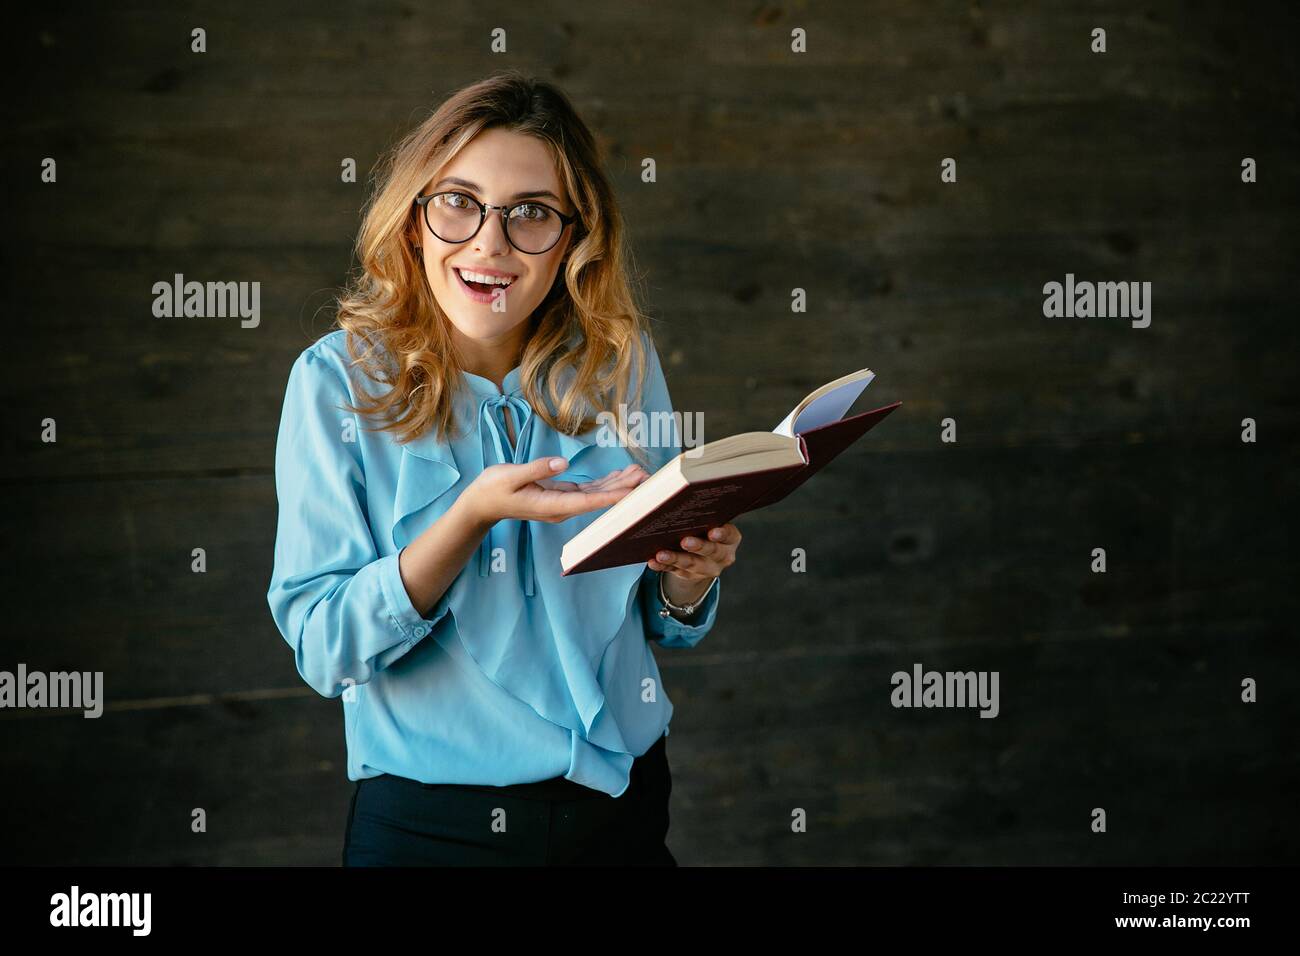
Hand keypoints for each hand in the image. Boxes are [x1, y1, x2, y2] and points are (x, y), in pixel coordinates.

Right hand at [464, 457, 648, 526]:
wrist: (482, 503)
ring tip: (641, 473)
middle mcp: (562, 508)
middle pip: (599, 499)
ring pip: (596, 494)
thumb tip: (563, 462)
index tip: (634, 492)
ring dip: (618, 484)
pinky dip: (605, 482)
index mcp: (552, 505)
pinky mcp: (561, 496)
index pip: (589, 502)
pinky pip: (588, 490)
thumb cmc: (493, 489)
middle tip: (648, 477)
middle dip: (624, 489)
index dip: (613, 496)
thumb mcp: (510, 475)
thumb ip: (537, 468)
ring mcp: (563, 503)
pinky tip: (621, 475)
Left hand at [648, 522, 741, 605]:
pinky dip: (663, 566)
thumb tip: (677, 493)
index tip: (713, 532)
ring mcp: (706, 568)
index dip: (722, 535)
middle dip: (698, 547)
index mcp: (730, 539)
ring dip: (675, 558)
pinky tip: (653, 562)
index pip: (729, 536)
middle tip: (685, 541)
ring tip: (661, 554)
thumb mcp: (710, 521)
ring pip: (691, 564)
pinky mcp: (688, 575)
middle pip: (712, 552)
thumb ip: (702, 513)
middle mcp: (722, 556)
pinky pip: (674, 571)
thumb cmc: (704, 528)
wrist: (702, 554)